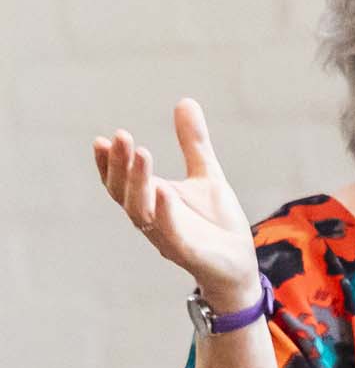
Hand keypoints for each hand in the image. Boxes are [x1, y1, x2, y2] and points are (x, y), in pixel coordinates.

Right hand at [93, 97, 259, 295]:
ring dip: (138, 182)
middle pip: (123, 193)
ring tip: (142, 153)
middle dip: (119, 165)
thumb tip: (185, 101)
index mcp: (151, 201)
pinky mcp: (188, 253)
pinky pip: (170, 233)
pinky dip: (164, 212)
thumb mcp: (206, 175)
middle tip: (121, 137)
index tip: (102, 140)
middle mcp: (152, 219)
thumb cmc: (217, 224)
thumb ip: (194, 143)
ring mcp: (167, 237)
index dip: (108, 163)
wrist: (240, 266)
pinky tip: (164, 190)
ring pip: (140, 211)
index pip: (119, 182)